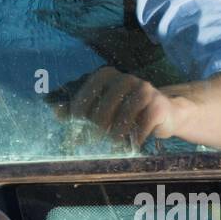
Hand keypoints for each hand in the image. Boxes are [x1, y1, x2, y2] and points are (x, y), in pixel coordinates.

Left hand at [59, 66, 183, 150]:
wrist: (164, 114)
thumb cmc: (126, 112)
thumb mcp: (103, 106)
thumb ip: (80, 107)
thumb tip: (55, 112)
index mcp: (108, 74)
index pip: (90, 87)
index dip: (80, 106)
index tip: (75, 124)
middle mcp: (126, 78)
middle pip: (106, 102)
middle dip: (97, 124)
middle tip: (92, 139)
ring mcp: (145, 89)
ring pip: (125, 113)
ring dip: (116, 132)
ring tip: (111, 143)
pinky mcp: (159, 105)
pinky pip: (144, 123)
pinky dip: (134, 136)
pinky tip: (130, 145)